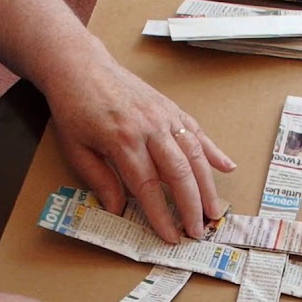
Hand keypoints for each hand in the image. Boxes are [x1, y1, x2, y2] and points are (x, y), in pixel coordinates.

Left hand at [44, 58, 235, 242]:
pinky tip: (227, 168)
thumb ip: (99, 179)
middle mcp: (149, 127)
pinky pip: (196, 131)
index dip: (161, 214)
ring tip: (215, 210)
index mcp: (122, 139)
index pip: (146, 185)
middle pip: (178, 172)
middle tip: (198, 231)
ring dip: (208, 185)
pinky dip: (213, 150)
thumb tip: (117, 209)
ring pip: (194, 154)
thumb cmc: (74, 107)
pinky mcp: (170, 107)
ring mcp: (163, 115)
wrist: (80, 65)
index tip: (170, 235)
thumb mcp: (76, 148)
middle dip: (191, 205)